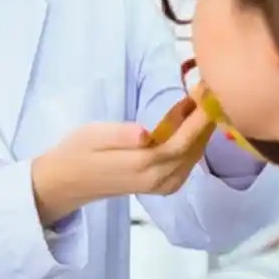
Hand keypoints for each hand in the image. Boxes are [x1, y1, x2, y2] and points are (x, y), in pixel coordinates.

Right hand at [30, 101, 215, 225]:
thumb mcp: (93, 135)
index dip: (198, 118)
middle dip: (205, 121)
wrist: (66, 182)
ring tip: (206, 105)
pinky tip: (194, 130)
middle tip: (212, 91)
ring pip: (192, 159)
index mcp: (142, 164)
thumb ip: (120, 135)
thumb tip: (147, 133)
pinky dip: (195, 147)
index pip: (181, 141)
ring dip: (202, 133)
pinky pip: (186, 167)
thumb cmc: (78, 152)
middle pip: (192, 150)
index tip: (207, 93)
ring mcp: (159, 186)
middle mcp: (156, 179)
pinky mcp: (159, 187)